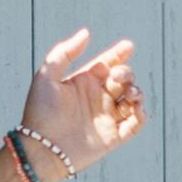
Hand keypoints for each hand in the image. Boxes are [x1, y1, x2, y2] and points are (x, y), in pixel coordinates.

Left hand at [21, 28, 145, 177]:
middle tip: (116, 78)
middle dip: (126, 73)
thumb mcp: (47, 75)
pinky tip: (134, 108)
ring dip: (137, 92)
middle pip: (123, 78)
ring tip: (129, 94)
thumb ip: (65, 52)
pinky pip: (135, 123)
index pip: (107, 64)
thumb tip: (86, 33)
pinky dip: (140, 114)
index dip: (119, 54)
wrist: (42, 148)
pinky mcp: (113, 137)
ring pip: (133, 99)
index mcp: (84, 82)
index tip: (128, 46)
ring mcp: (106, 117)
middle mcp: (97, 98)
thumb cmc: (40, 112)